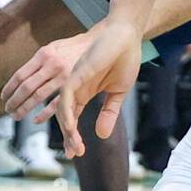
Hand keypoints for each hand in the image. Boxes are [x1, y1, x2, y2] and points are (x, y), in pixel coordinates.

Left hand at [2, 32, 93, 119]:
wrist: (103, 41)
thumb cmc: (76, 47)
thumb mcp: (55, 48)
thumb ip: (40, 61)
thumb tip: (25, 75)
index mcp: (44, 54)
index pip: (20, 75)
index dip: (9, 88)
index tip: (3, 97)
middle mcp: (51, 64)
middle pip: (26, 87)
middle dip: (14, 100)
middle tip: (7, 109)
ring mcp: (63, 75)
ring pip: (37, 95)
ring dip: (24, 107)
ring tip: (16, 115)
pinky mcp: (74, 85)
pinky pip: (55, 103)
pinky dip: (44, 113)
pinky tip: (36, 119)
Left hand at [53, 21, 143, 157]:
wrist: (127, 36)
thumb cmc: (124, 59)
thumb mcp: (119, 92)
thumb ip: (109, 113)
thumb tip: (101, 136)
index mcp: (84, 94)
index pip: (73, 119)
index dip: (73, 137)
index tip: (76, 153)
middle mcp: (75, 89)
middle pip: (66, 118)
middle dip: (69, 137)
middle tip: (73, 154)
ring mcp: (74, 81)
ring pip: (63, 110)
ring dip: (68, 129)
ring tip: (75, 145)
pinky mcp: (76, 73)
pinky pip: (66, 96)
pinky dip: (66, 112)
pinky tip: (70, 126)